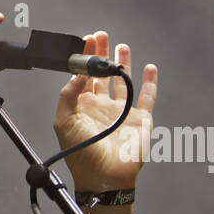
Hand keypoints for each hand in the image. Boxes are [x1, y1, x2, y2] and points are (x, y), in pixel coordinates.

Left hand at [53, 32, 157, 189]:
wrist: (105, 177)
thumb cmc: (81, 154)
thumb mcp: (64, 122)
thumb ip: (67, 96)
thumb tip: (77, 74)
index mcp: (83, 107)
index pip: (83, 76)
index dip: (84, 58)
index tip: (86, 40)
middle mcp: (103, 106)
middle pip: (102, 74)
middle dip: (101, 55)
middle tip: (101, 36)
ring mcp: (122, 112)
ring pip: (123, 82)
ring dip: (123, 64)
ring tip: (121, 46)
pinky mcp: (140, 119)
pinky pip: (146, 97)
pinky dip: (149, 83)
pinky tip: (149, 69)